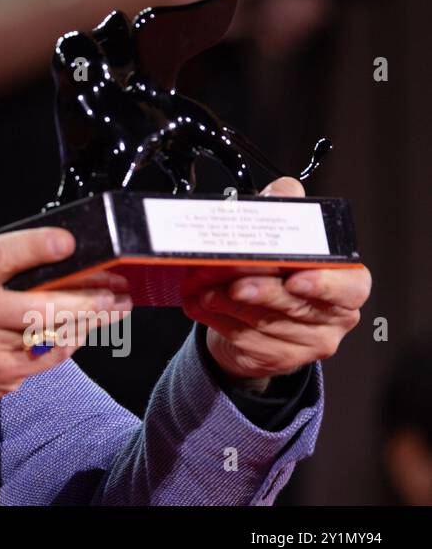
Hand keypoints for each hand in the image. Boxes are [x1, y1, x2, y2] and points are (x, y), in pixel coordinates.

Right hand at [0, 228, 132, 432]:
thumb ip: (1, 271)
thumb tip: (61, 258)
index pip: (1, 254)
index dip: (37, 246)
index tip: (69, 242)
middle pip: (39, 300)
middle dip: (84, 296)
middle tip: (113, 289)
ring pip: (50, 328)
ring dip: (89, 319)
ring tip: (113, 308)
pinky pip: (47, 354)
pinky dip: (71, 341)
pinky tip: (84, 331)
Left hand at [182, 176, 370, 385]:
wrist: (258, 315)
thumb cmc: (277, 271)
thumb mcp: (285, 235)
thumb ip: (288, 211)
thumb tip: (285, 190)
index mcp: (347, 284)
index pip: (350, 287)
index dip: (325, 284)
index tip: (296, 277)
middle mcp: (333, 318)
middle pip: (296, 305)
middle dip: (261, 291)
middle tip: (233, 281)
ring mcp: (307, 343)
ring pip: (265, 323)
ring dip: (228, 304)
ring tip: (202, 288)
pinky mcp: (276, 358)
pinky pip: (244, 339)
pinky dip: (216, 319)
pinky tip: (198, 304)